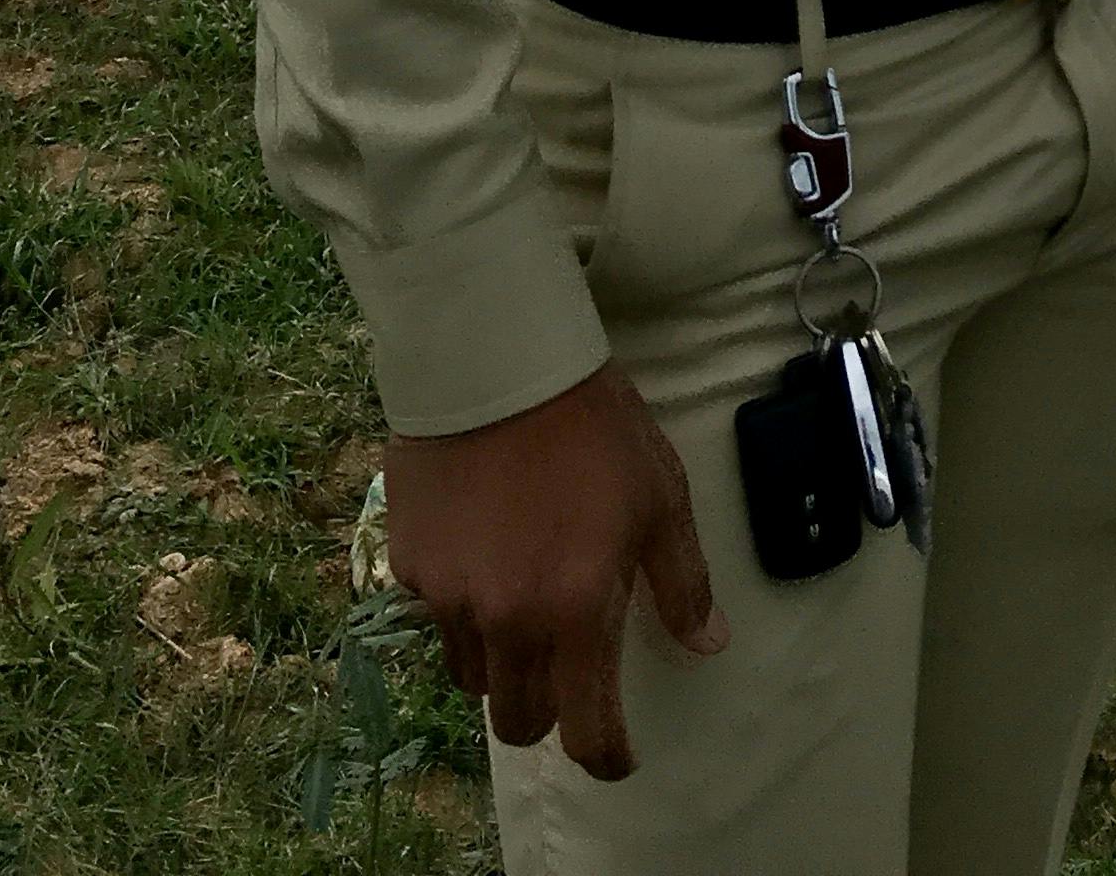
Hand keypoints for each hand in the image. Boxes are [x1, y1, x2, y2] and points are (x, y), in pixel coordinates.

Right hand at [384, 363, 725, 781]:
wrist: (497, 358)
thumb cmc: (593, 427)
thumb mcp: (660, 498)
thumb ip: (682, 582)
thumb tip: (706, 644)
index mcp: (574, 611)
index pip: (584, 731)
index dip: (605, 756)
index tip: (616, 752)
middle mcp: (507, 621)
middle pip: (519, 720)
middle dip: (548, 710)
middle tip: (568, 668)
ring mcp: (449, 596)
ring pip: (473, 674)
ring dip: (502, 660)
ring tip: (523, 602)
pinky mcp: (409, 564)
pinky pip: (437, 616)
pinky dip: (462, 605)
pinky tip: (482, 551)